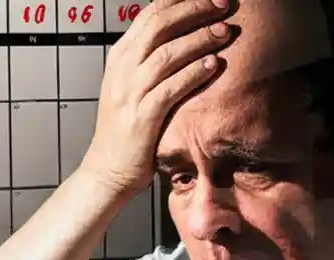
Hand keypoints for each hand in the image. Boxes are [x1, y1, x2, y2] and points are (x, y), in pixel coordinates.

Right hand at [78, 0, 233, 193]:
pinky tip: (213, 64)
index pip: (150, 14)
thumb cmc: (126, 128)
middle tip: (224, 5)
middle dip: (195, 10)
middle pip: (160, 25)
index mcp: (120, 56)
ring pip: (167, 53)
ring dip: (199, 38)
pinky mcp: (142, 117)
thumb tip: (182, 36)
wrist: (107, 169)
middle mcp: (123, 69)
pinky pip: (171, 87)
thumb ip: (150, 60)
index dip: (182, 0)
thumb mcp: (132, 85)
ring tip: (225, 31)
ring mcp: (130, 92)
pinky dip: (193, 73)